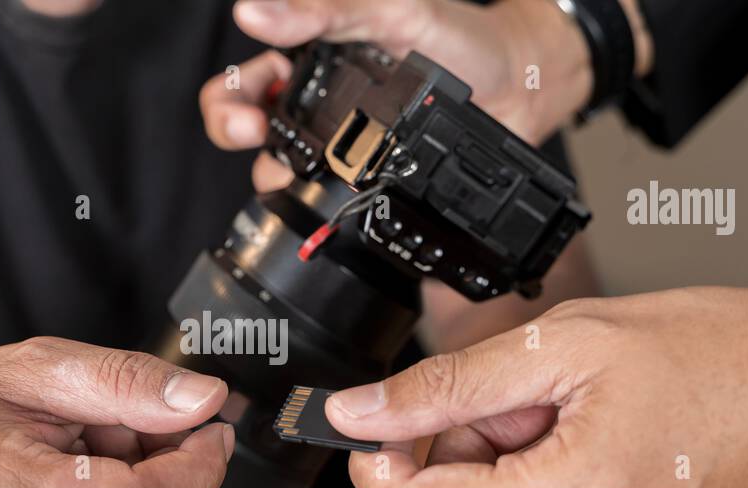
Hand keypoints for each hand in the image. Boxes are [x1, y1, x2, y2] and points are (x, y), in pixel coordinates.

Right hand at [200, 0, 596, 191]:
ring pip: (283, 176)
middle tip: (258, 141)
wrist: (520, 84)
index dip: (227, 102)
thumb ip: (323, 11)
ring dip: (284, 181)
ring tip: (316, 172)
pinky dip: (329, 207)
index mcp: (311, 61)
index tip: (244, 117)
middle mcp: (317, 108)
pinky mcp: (366, 184)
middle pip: (249, 134)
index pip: (242, 84)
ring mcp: (339, 150)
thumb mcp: (390, 11)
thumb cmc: (460, 36)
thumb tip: (251, 11)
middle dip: (240, 140)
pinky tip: (345, 200)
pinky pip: (330, 204)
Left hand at [328, 282, 747, 487]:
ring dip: (510, 481)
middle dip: (461, 459)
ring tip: (572, 423)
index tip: (390, 423)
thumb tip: (358, 412)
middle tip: (518, 401)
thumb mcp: (562, 344)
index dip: (384, 465)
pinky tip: (601, 457)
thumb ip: (444, 388)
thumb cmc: (718, 350)